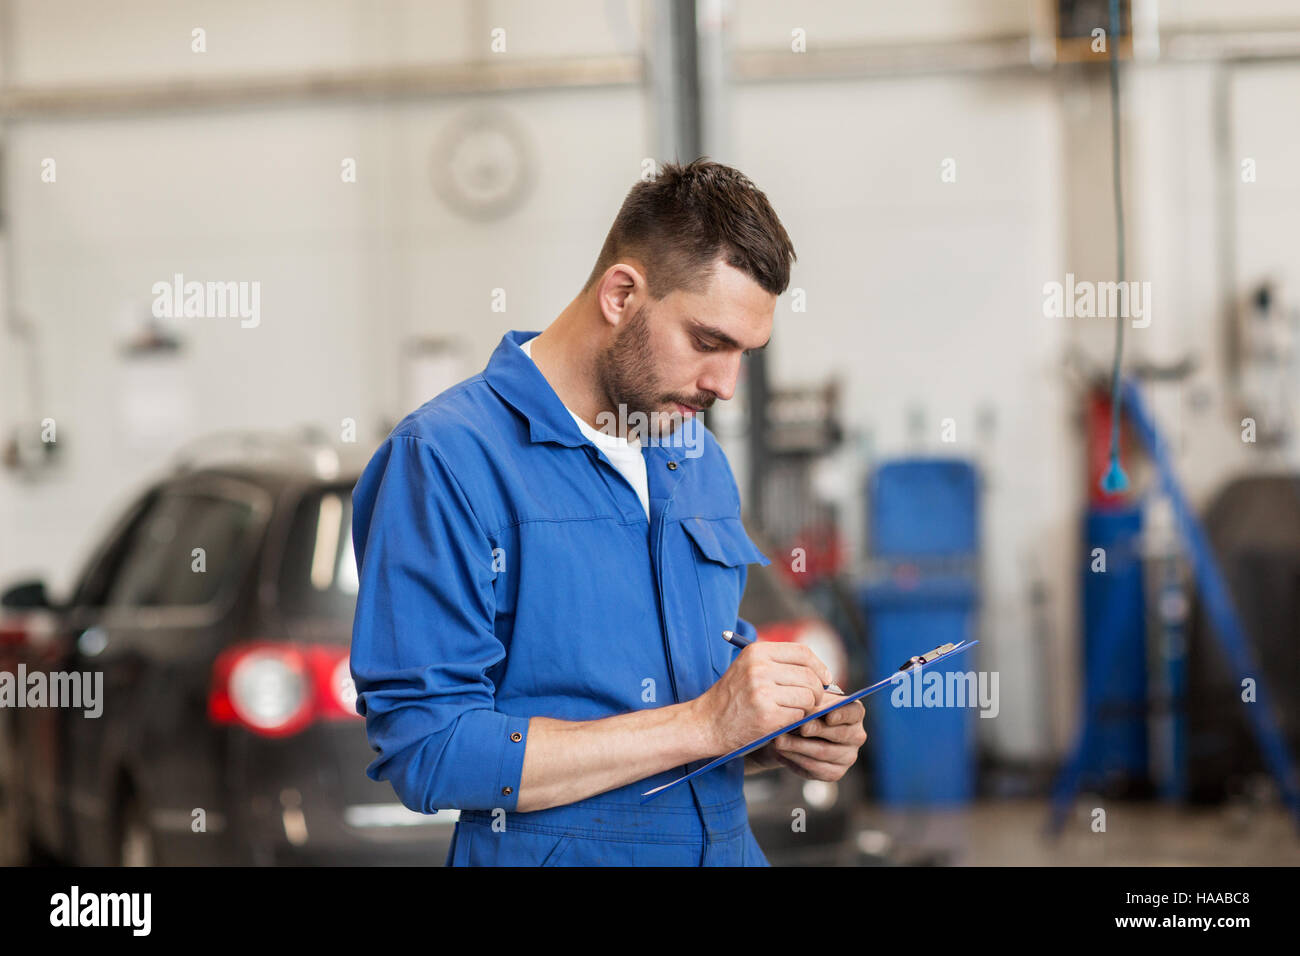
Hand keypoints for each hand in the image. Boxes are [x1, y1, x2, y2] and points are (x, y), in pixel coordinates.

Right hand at [693, 641, 832, 754]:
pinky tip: (782, 721)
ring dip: (808, 707)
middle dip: (818, 691)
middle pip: (810, 675)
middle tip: (812, 701)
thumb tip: (825, 675)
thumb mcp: (750, 669)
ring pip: (809, 696)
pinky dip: (797, 720)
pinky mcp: (767, 715)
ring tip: (793, 711)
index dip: (819, 666)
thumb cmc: (733, 697)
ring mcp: (762, 691)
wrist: (706, 723)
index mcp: (757, 651)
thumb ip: (781, 665)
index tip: (826, 679)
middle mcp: (759, 668)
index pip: (802, 652)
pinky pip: (800, 715)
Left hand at [759, 695, 866, 781]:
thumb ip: (811, 703)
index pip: (854, 712)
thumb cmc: (806, 711)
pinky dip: (796, 759)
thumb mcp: (809, 702)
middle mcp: (856, 736)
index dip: (841, 714)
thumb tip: (807, 711)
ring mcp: (847, 756)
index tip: (828, 716)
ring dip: (799, 746)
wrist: (796, 733)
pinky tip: (782, 752)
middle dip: (817, 730)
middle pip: (839, 734)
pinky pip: (815, 768)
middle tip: (799, 727)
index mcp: (854, 713)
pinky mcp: (834, 772)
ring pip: (824, 752)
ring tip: (780, 740)